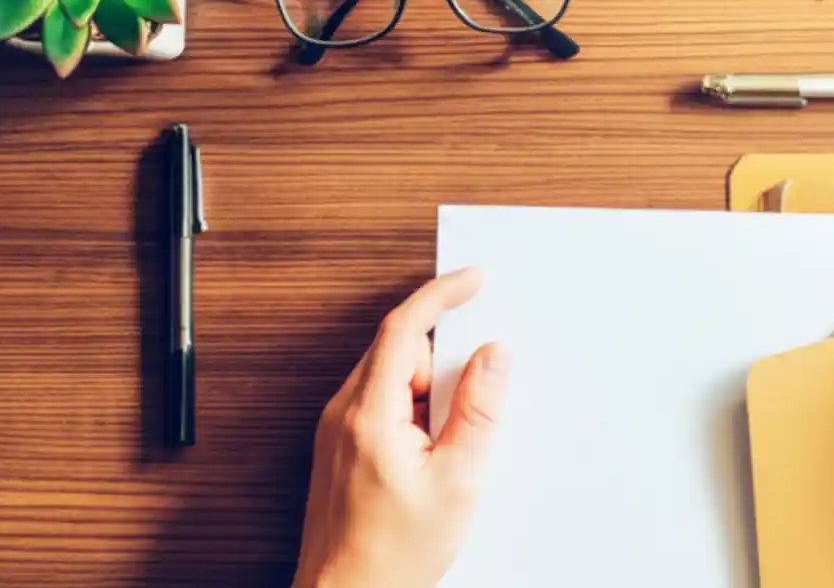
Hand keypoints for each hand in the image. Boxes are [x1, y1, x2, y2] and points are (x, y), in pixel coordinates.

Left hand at [291, 268, 510, 587]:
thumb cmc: (392, 554)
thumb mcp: (457, 479)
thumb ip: (479, 410)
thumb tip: (494, 356)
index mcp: (369, 413)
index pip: (404, 328)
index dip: (441, 294)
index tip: (474, 279)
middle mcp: (344, 412)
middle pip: (400, 352)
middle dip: (444, 362)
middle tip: (477, 398)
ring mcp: (338, 429)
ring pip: (393, 381)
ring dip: (431, 394)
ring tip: (451, 449)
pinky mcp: (342, 446)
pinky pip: (383, 405)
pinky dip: (415, 413)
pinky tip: (434, 454)